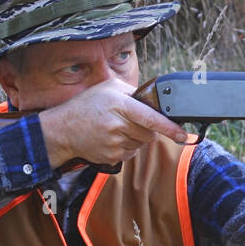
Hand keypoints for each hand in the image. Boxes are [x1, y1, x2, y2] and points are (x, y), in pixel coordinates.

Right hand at [37, 77, 186, 167]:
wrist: (62, 130)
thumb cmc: (87, 106)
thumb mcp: (108, 88)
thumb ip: (133, 92)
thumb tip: (155, 99)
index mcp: (119, 105)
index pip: (151, 118)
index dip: (169, 127)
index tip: (182, 133)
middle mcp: (117, 125)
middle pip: (149, 133)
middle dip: (147, 128)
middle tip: (130, 120)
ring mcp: (114, 143)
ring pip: (141, 144)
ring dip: (136, 137)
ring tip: (117, 127)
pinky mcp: (111, 157)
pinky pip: (131, 153)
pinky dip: (127, 146)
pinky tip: (112, 138)